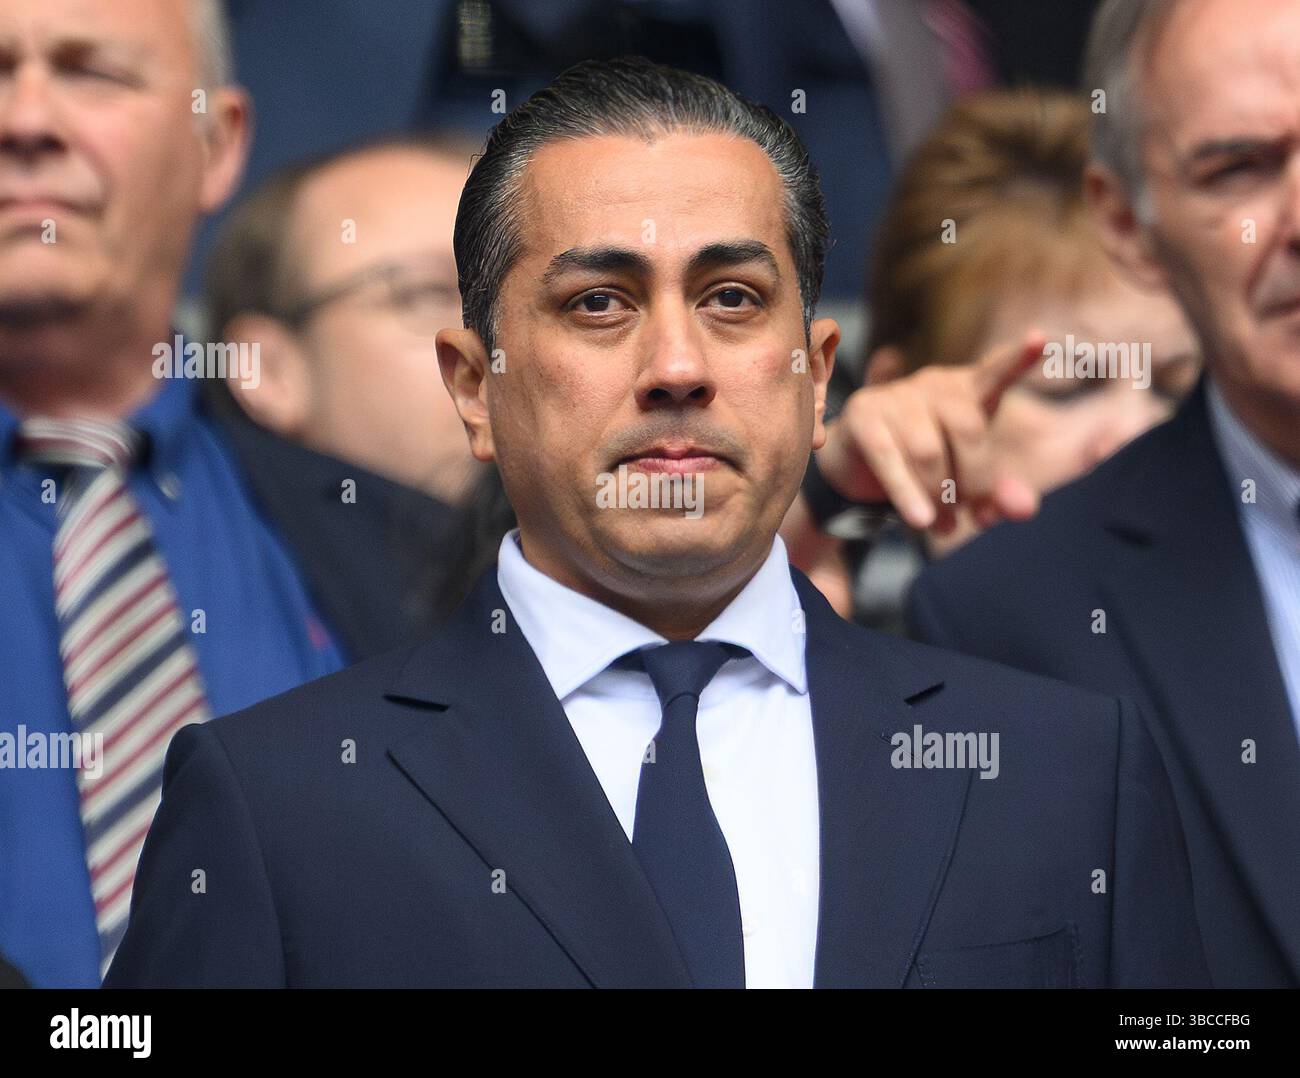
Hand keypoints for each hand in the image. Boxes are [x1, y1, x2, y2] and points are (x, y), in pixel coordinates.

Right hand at [816, 334, 1045, 534]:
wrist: (858, 465)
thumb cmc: (923, 467)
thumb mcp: (965, 484)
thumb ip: (999, 496)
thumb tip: (1025, 509)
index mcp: (967, 392)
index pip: (997, 372)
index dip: (1018, 358)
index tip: (1039, 339)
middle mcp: (933, 384)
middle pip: (967, 427)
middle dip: (973, 480)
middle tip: (968, 513)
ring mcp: (896, 395)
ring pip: (928, 450)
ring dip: (937, 496)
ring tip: (940, 525)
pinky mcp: (863, 413)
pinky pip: (889, 458)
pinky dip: (906, 493)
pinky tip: (919, 520)